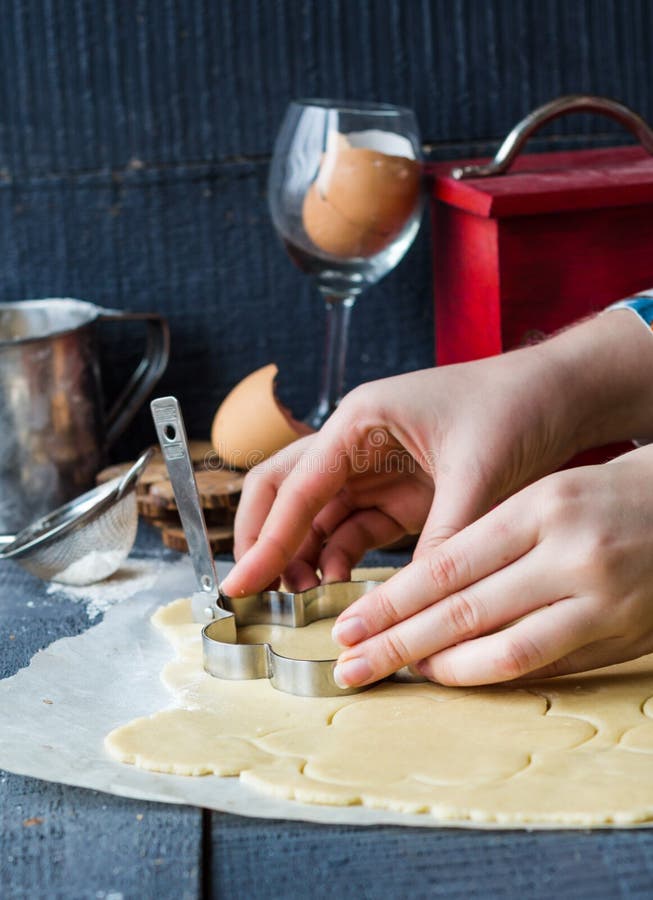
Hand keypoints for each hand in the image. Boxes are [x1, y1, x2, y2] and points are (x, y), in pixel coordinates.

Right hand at [222, 335, 586, 596]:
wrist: (558, 396)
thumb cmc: (514, 409)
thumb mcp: (476, 474)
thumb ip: (440, 539)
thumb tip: (410, 607)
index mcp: (360, 420)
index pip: (295, 485)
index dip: (264, 539)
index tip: (239, 583)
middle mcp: (356, 442)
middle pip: (286, 492)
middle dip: (266, 540)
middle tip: (256, 590)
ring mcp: (375, 468)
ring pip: (316, 516)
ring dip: (303, 554)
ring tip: (304, 594)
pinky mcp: (398, 492)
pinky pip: (354, 528)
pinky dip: (340, 556)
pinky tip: (338, 581)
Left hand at [332, 445, 652, 687]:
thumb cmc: (607, 492)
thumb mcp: (545, 493)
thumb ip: (489, 537)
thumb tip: (419, 590)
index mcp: (542, 509)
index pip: (449, 566)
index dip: (392, 603)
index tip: (351, 625)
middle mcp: (571, 557)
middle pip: (465, 613)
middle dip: (399, 644)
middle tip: (352, 666)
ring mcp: (602, 603)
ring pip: (506, 651)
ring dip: (446, 670)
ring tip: (403, 674)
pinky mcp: (623, 637)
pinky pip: (549, 667)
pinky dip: (497, 675)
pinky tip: (461, 678)